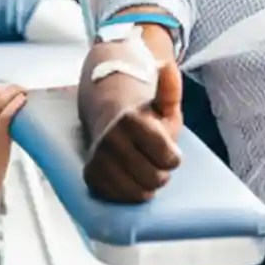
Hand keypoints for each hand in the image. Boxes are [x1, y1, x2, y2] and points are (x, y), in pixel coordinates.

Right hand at [83, 62, 183, 202]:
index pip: (169, 159)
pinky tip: (129, 176)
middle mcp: (110, 140)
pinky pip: (120, 198)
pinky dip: (129, 192)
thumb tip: (168, 66)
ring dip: (147, 185)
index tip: (169, 150)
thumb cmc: (142, 114)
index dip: (173, 158)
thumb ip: (169, 89)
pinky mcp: (90, 175)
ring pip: (138, 192)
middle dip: (161, 172)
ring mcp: (98, 159)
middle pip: (155, 178)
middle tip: (156, 162)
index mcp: (131, 121)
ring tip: (143, 168)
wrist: (104, 115)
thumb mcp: (161, 101)